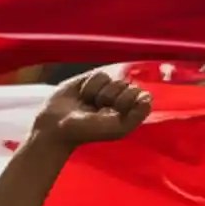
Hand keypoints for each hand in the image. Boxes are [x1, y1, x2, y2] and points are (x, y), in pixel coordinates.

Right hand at [32, 72, 151, 146]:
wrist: (57, 124)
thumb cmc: (88, 131)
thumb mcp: (117, 129)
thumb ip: (136, 115)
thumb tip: (147, 97)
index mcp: (131, 111)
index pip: (142, 95)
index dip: (129, 101)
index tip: (116, 111)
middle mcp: (122, 98)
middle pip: (128, 85)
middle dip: (113, 97)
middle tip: (99, 110)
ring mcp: (108, 88)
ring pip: (114, 79)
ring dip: (100, 93)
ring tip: (89, 104)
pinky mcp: (93, 79)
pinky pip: (100, 75)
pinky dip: (91, 85)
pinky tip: (83, 95)